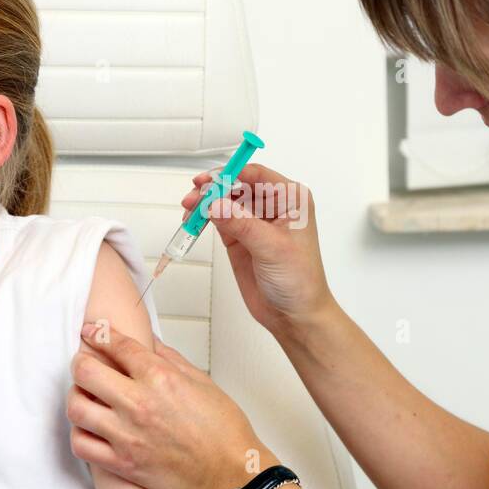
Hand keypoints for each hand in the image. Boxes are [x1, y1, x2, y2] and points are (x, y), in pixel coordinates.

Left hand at [67, 321, 272, 488]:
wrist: (230, 474)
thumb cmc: (223, 431)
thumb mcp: (201, 381)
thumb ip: (168, 358)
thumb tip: (148, 341)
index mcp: (160, 378)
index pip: (116, 345)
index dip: (97, 333)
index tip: (90, 331)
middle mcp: (139, 404)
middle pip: (85, 371)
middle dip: (80, 362)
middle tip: (85, 365)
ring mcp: (127, 435)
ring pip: (76, 407)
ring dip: (76, 397)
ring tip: (85, 397)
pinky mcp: (122, 464)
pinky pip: (81, 445)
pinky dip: (79, 433)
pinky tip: (90, 428)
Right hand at [181, 163, 335, 335]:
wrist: (294, 315)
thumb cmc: (299, 280)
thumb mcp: (272, 247)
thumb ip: (241, 223)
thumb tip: (214, 204)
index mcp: (291, 199)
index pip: (257, 174)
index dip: (232, 174)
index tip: (210, 181)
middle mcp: (273, 206)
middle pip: (237, 185)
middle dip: (214, 188)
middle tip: (194, 196)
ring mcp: (254, 221)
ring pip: (225, 201)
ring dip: (205, 202)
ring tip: (189, 208)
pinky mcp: (240, 237)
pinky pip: (218, 219)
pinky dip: (203, 217)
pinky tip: (192, 220)